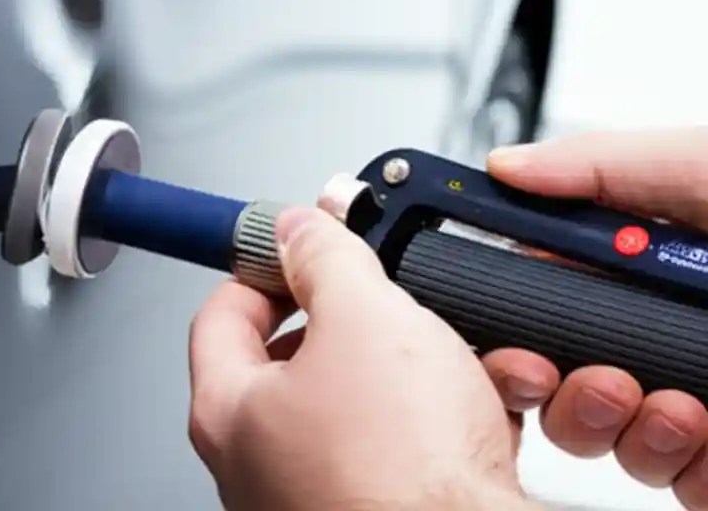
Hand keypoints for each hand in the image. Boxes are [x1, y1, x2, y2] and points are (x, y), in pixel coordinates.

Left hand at [188, 207, 538, 510]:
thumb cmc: (400, 476)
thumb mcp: (364, 319)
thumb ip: (326, 260)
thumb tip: (300, 229)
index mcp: (230, 411)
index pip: (222, 315)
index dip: (263, 269)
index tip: (301, 250)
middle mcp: (264, 464)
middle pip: (302, 360)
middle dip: (363, 321)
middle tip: (393, 301)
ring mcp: (323, 494)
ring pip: (371, 404)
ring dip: (425, 369)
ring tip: (464, 359)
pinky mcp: (387, 510)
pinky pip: (414, 450)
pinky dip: (454, 421)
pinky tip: (490, 411)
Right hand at [482, 127, 707, 509]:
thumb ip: (609, 166)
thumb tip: (510, 167)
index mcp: (649, 263)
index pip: (545, 291)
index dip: (511, 311)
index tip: (503, 321)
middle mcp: (667, 329)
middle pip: (560, 373)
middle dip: (555, 383)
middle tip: (577, 372)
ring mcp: (705, 393)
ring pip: (608, 432)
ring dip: (618, 423)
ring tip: (670, 401)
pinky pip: (680, 477)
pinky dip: (681, 460)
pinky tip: (707, 429)